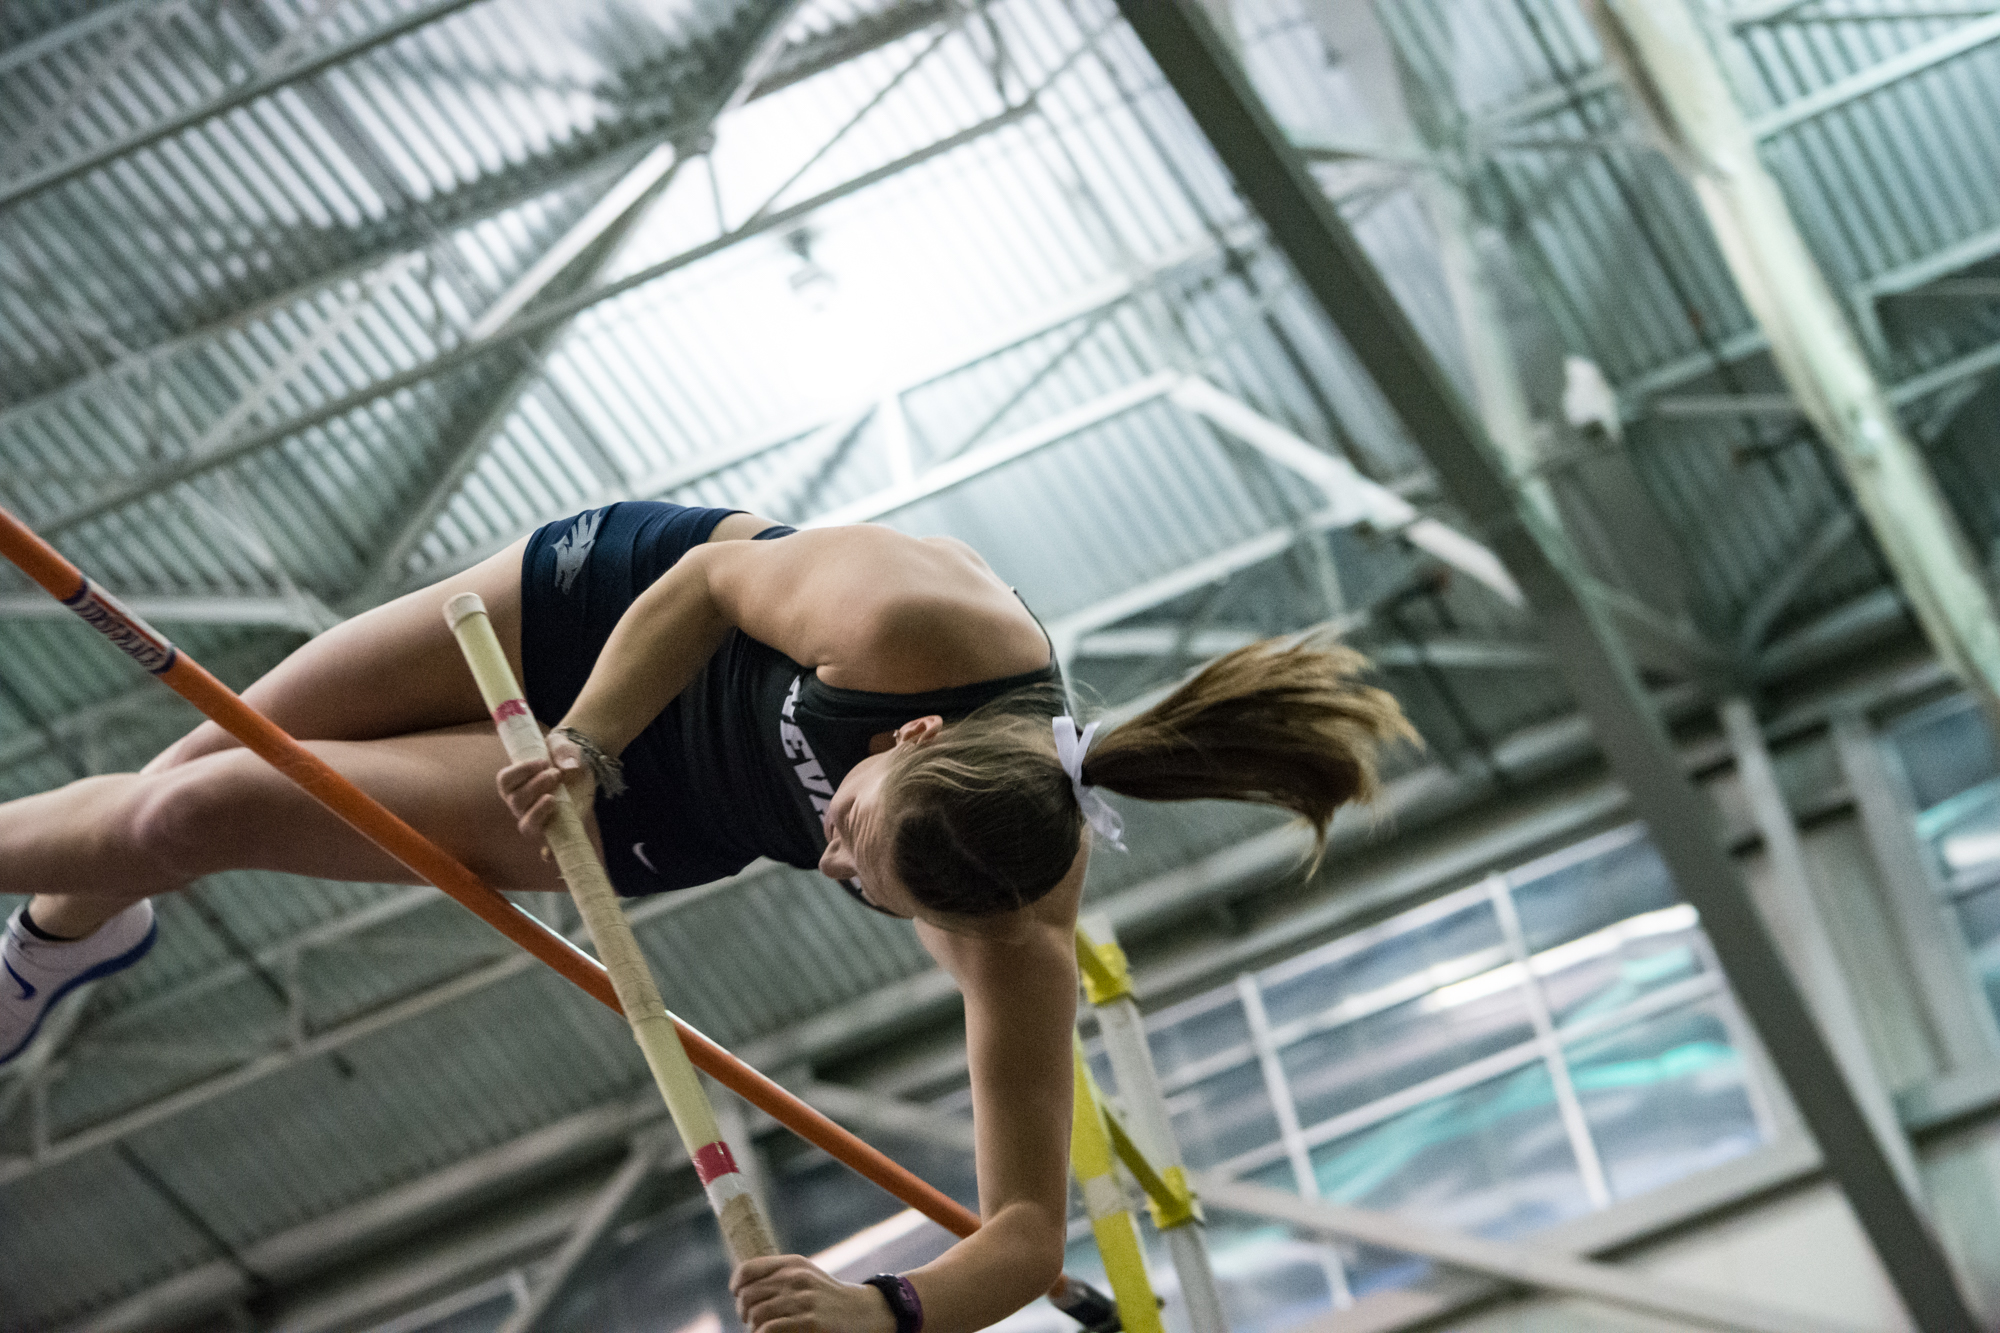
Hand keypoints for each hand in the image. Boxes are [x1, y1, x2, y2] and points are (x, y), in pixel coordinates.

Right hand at [495, 730, 594, 841]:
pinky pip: (547, 847)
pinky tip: (549, 853)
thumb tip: (569, 767)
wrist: (583, 767)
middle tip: (555, 774)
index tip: (542, 762)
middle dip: (534, 786)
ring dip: (537, 812)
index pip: (505, 781)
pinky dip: (547, 852)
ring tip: (553, 797)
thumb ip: (564, 750)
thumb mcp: (564, 744)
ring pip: (526, 825)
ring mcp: (538, 818)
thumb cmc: (563, 755)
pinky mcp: (556, 828)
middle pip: (516, 801)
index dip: (520, 771)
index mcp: (516, 781)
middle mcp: (522, 803)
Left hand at [730, 1256, 895, 1332]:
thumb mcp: (804, 1276)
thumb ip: (778, 1275)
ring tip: (760, 1330)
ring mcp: (803, 1300)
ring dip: (753, 1328)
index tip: (737, 1294)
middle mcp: (797, 1278)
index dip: (736, 1284)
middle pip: (748, 1295)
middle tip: (749, 1320)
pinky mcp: (809, 1322)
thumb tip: (740, 1288)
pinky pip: (770, 1329)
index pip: (749, 1269)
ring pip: (756, 1315)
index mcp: (793, 1264)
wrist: (860, 1311)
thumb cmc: (825, 1296)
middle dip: (743, 1311)